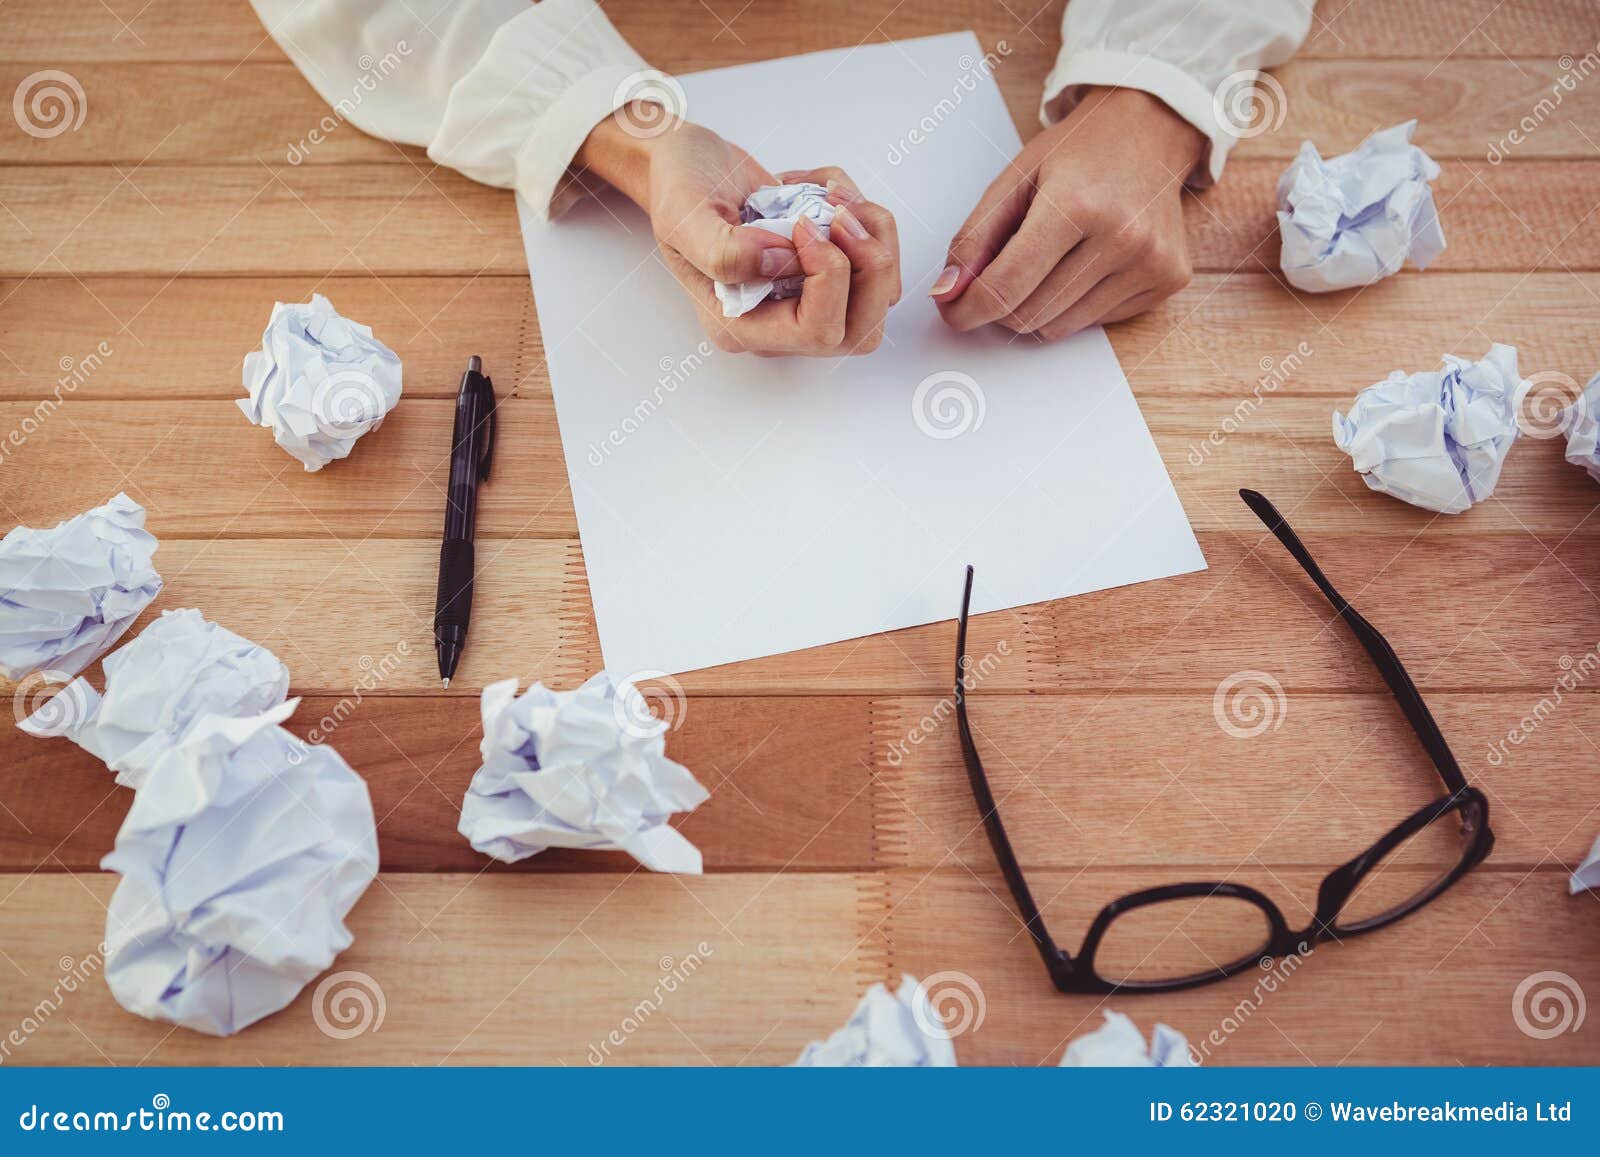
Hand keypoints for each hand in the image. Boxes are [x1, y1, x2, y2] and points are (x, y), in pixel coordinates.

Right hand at [577, 110, 899, 355]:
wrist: (688, 162)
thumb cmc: (679, 186)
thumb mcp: (684, 215)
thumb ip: (724, 251)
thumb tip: (782, 261)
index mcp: (742, 324)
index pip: (816, 329)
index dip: (829, 273)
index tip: (804, 222)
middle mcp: (779, 322)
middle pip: (862, 328)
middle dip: (870, 264)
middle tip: (841, 213)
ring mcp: (806, 297)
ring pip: (881, 295)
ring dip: (874, 234)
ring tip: (834, 194)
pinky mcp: (826, 270)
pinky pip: (875, 259)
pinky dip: (865, 215)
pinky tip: (824, 190)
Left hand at [932, 87, 1204, 340]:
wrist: (1150, 130)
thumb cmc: (1078, 152)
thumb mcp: (1014, 179)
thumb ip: (974, 238)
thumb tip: (946, 294)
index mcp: (1076, 204)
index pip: (1005, 287)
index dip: (968, 309)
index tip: (952, 311)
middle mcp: (1121, 236)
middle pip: (1029, 315)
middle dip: (1000, 305)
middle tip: (999, 276)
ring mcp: (1151, 262)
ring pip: (1059, 327)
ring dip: (1037, 306)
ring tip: (1047, 260)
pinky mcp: (1168, 279)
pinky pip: (1096, 322)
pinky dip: (1076, 303)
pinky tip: (1086, 261)